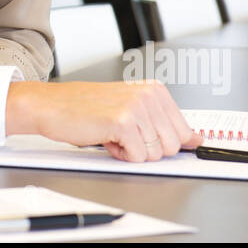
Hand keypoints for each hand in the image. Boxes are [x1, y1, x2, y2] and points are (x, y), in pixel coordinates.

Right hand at [4, 80, 202, 161]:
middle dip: (147, 149)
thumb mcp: (131, 110)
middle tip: (122, 133)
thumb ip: (164, 124)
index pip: (184, 131)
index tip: (152, 141)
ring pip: (155, 154)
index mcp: (154, 90)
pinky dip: (120, 155)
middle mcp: (149, 95)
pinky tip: (105, 137)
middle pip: (171, 146)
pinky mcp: (123, 121)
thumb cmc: (85, 109)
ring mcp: (137, 107)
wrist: (51, 105)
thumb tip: (196, 139)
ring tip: (112, 133)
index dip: (165, 143)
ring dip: (132, 151)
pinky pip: (137, 157)